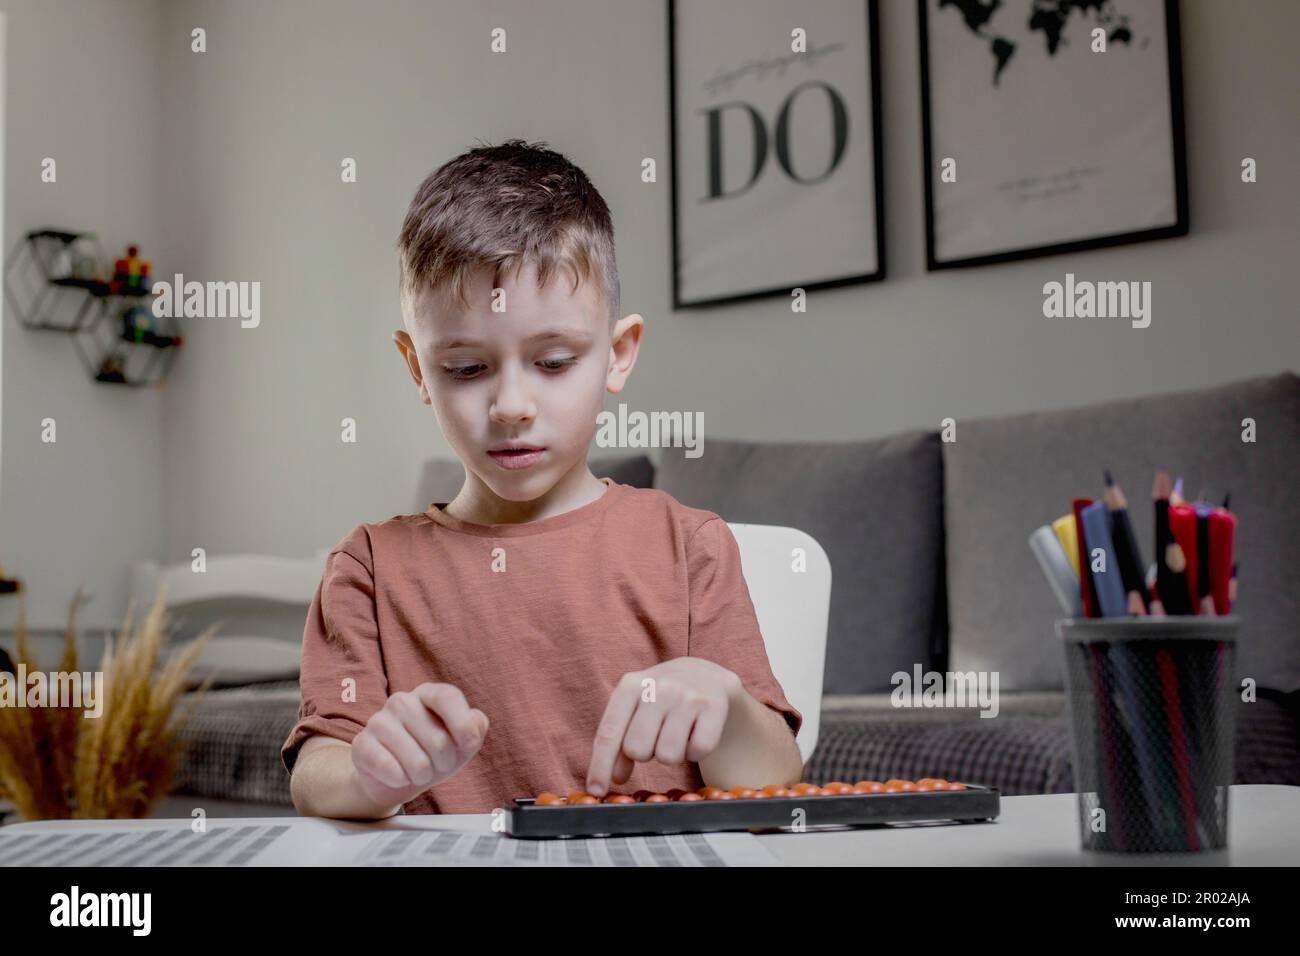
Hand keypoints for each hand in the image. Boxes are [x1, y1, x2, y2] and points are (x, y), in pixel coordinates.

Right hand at [351, 683, 488, 807]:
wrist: (398, 778)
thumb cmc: (434, 754)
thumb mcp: (462, 743)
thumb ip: (476, 728)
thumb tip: (475, 721)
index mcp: (428, 694)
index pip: (447, 696)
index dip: (462, 724)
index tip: (469, 745)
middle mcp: (402, 701)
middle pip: (438, 739)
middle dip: (445, 762)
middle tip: (438, 765)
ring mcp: (379, 721)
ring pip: (416, 761)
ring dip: (423, 776)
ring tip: (419, 772)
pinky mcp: (362, 744)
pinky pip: (389, 768)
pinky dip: (401, 780)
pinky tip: (398, 776)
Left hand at [586, 657, 740, 796]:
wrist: (704, 674)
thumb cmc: (660, 700)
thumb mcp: (634, 711)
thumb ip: (619, 743)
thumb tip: (612, 779)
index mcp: (630, 686)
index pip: (609, 733)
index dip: (600, 766)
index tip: (596, 791)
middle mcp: (658, 688)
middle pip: (637, 750)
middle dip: (645, 753)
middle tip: (655, 738)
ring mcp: (687, 696)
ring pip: (668, 756)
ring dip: (670, 755)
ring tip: (675, 735)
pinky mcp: (713, 706)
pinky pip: (698, 752)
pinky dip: (695, 752)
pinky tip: (695, 734)